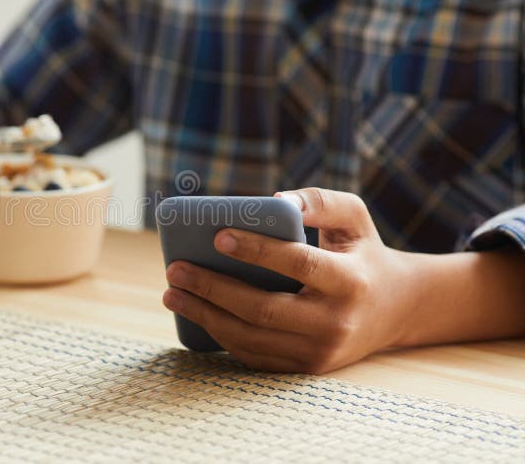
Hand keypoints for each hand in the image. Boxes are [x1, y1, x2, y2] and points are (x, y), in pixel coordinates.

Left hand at [162, 188, 524, 373]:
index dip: (258, 250)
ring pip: (252, 339)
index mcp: (351, 281)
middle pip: (264, 311)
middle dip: (213, 290)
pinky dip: (221, 336)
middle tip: (176, 270)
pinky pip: (255, 356)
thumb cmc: (363, 252)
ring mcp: (320, 353)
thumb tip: (274, 199)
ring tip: (173, 294)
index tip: (218, 236)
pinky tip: (197, 313)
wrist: (396, 308)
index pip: (299, 265)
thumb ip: (319, 201)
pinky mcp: (307, 369)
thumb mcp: (354, 217)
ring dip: (206, 317)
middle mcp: (336, 323)